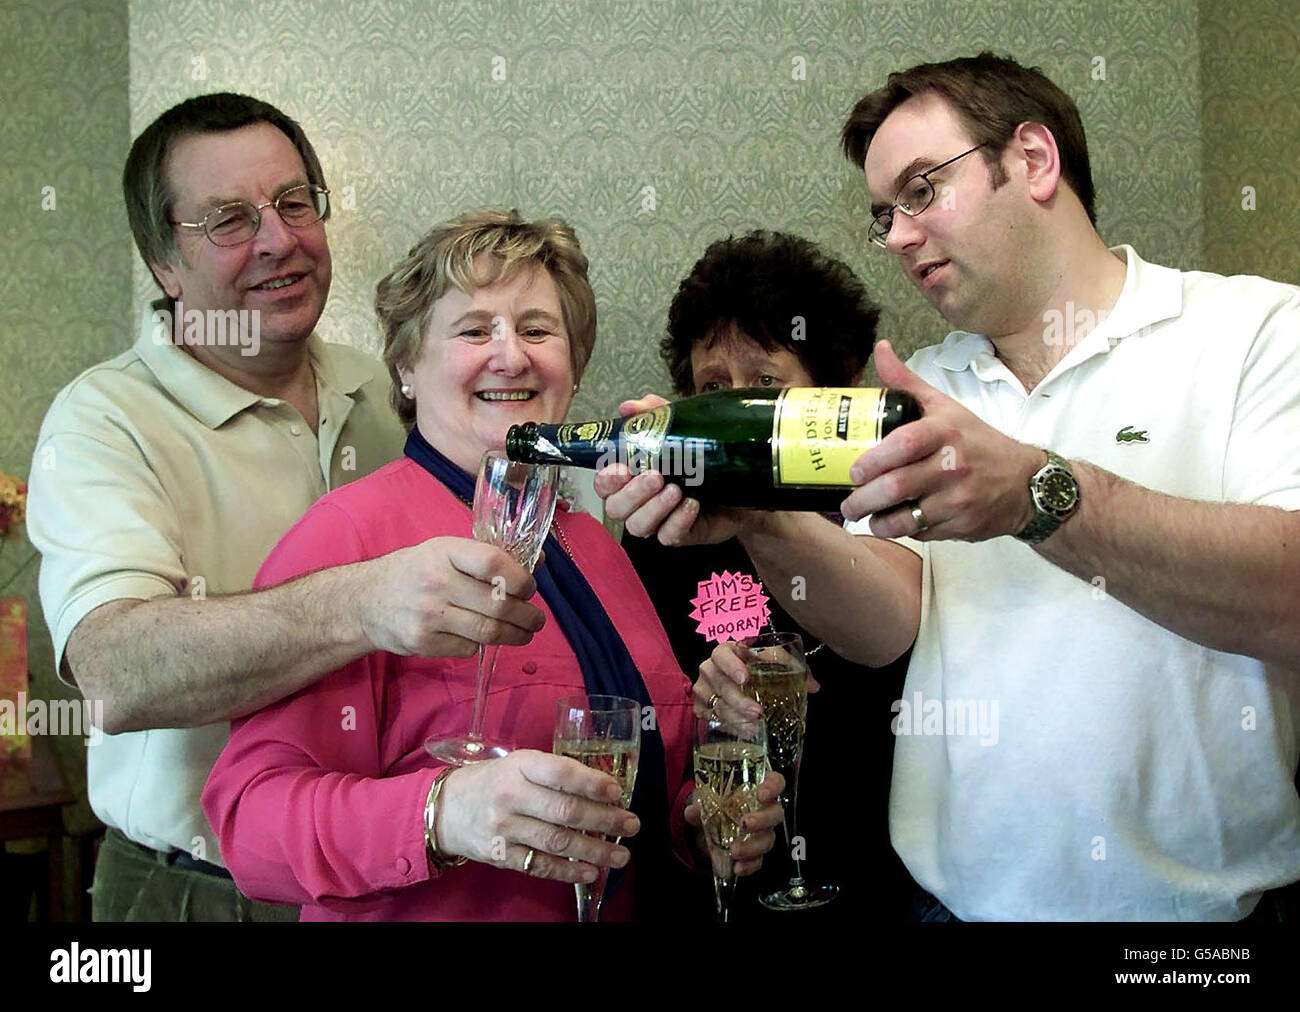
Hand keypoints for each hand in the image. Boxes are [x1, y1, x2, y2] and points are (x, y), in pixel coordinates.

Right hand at [359, 537, 545, 656]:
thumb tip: (538, 561)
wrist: (365, 602)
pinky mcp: (423, 642)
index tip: (529, 588)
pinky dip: (482, 644)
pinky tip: (484, 637)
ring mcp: (428, 615)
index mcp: (444, 552)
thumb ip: (487, 556)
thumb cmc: (414, 571)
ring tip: (525, 633)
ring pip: (488, 631)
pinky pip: (468, 648)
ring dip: (515, 635)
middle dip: (527, 615)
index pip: (493, 563)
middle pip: (497, 604)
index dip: (520, 579)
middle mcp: (436, 582)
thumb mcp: (445, 551)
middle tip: (536, 620)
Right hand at [434, 750, 640, 883]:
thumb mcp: (518, 765)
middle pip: (565, 811)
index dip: (592, 783)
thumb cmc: (493, 782)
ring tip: (621, 854)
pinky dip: (568, 871)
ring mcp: (505, 829)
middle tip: (632, 825)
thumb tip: (603, 789)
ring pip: (557, 842)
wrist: (446, 809)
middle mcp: (511, 796)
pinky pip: (540, 866)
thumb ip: (553, 774)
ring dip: (594, 850)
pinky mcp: (501, 856)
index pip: (561, 772)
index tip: (617, 792)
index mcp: (519, 766)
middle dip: (605, 819)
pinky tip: (590, 871)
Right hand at [594, 393, 749, 545]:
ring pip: (638, 526)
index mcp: (632, 477)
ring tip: (675, 490)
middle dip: (632, 493)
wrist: (744, 480)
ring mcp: (659, 520)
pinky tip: (691, 504)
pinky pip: (668, 537)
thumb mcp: (679, 427)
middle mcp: (640, 502)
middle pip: (616, 509)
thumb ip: (653, 414)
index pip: (604, 485)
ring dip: (654, 508)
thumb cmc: (703, 454)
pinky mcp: (681, 534)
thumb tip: (629, 407)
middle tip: (656, 476)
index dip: (607, 480)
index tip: (621, 468)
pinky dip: (677, 522)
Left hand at [684, 770, 784, 876]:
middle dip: (762, 819)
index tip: (761, 794)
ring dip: (753, 846)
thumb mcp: (705, 798)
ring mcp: (763, 832)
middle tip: (745, 823)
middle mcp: (764, 809)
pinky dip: (750, 865)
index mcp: (757, 788)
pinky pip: (759, 860)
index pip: (776, 782)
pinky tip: (738, 868)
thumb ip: (700, 803)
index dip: (773, 787)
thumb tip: (693, 811)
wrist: (707, 826)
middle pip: (775, 813)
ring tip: (735, 850)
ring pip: (768, 839)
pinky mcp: (756, 852)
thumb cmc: (715, 803)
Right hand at [693, 641, 820, 722]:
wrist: (735, 681)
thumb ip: (793, 668)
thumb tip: (813, 686)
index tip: (745, 678)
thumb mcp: (773, 662)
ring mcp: (703, 689)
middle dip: (739, 699)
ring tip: (756, 727)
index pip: (722, 654)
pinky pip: (711, 719)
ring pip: (716, 704)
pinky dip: (728, 727)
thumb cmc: (755, 668)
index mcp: (726, 652)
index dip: (731, 665)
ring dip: (736, 717)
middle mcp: (710, 669)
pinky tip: (744, 732)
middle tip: (758, 711)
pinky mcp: (700, 708)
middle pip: (720, 684)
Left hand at [842, 341, 1043, 540]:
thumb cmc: (978, 442)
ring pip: (907, 518)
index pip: (905, 443)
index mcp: (946, 431)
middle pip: (898, 485)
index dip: (874, 460)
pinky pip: (923, 533)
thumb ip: (909, 383)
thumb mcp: (947, 407)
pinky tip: (896, 523)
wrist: (1026, 482)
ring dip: (878, 522)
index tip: (854, 470)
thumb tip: (881, 349)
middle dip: (864, 499)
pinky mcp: (964, 526)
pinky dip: (904, 531)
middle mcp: (954, 464)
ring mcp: (960, 498)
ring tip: (865, 517)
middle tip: (848, 502)